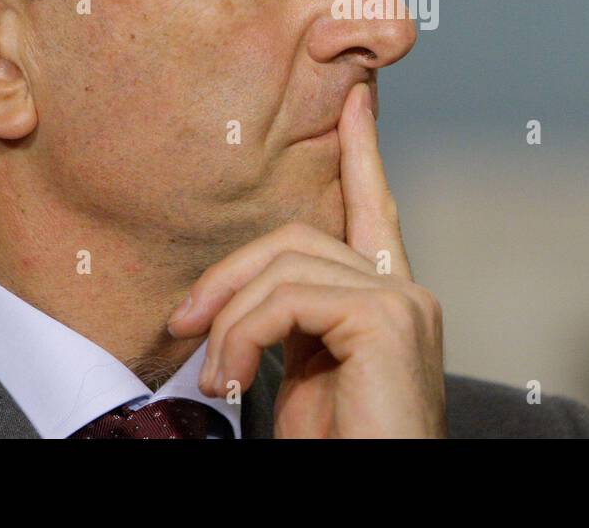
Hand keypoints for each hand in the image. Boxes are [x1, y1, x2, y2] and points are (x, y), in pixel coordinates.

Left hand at [166, 82, 446, 436]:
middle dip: (231, 272)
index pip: (374, 211)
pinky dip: (245, 334)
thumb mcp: (305, 379)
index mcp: (388, 303)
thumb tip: (241, 302)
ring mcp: (403, 302)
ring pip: (288, 263)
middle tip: (183, 323)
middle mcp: (405, 292)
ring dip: (230, 318)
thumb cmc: (342, 449)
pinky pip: (290, 296)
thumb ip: (292, 326)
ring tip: (212, 377)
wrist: (375, 491)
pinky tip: (233, 380)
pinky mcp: (389, 320)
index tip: (353, 100)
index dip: (363, 154)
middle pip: (299, 236)